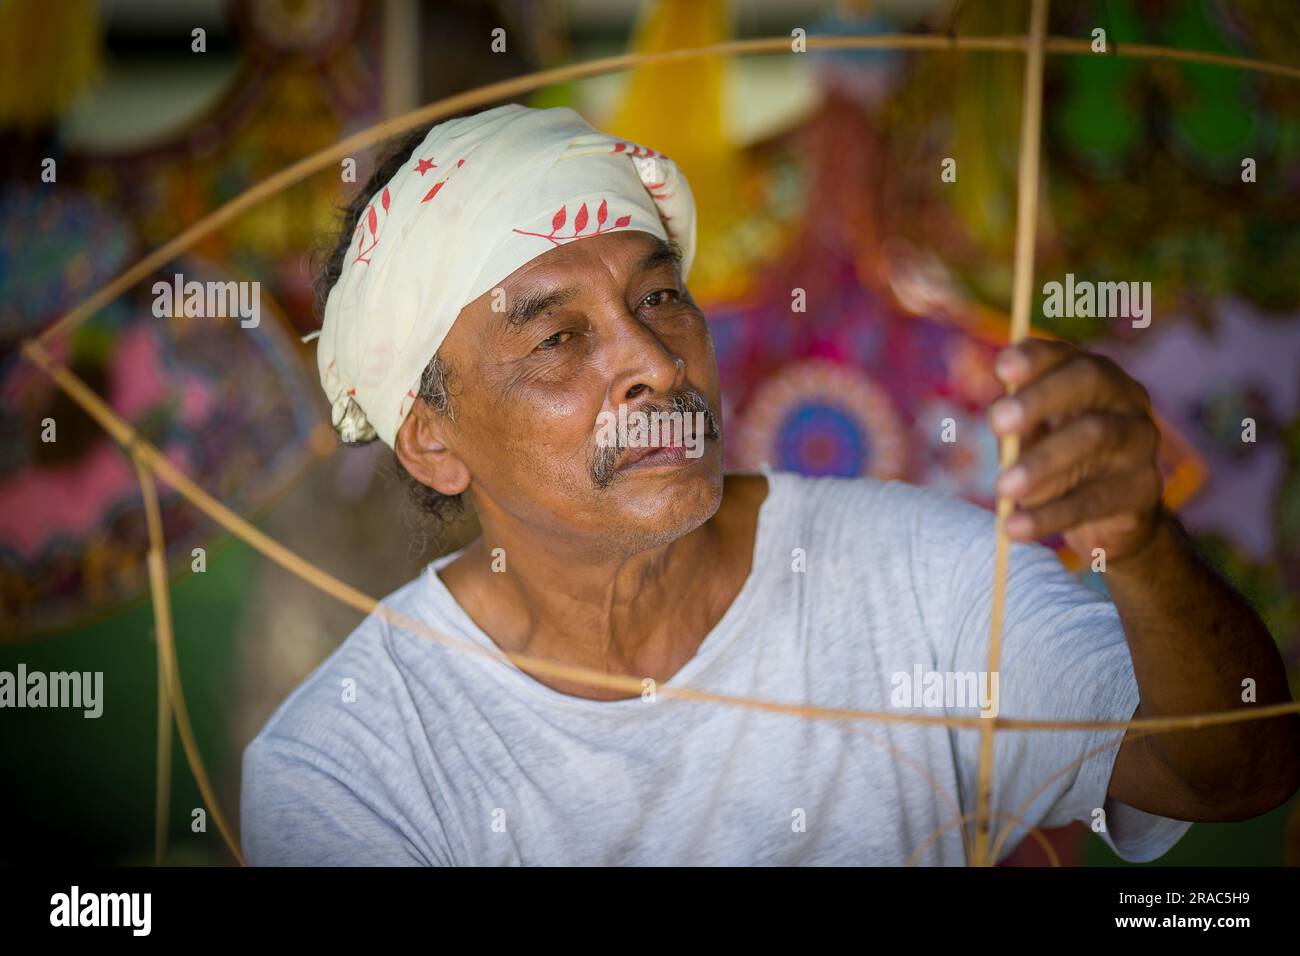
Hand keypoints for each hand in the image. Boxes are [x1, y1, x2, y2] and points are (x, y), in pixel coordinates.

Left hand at [988, 338, 1163, 563]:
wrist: (1109, 518)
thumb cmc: (1059, 461)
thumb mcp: (1031, 437)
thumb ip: (1015, 424)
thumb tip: (999, 416)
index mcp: (1092, 376)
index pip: (1065, 354)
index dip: (1035, 357)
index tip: (1001, 369)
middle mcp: (1123, 397)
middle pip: (1088, 380)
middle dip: (1040, 397)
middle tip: (997, 422)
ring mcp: (1140, 440)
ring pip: (1095, 436)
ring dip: (1042, 461)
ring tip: (1002, 489)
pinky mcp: (1143, 489)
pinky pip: (1094, 499)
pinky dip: (1051, 515)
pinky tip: (1016, 527)